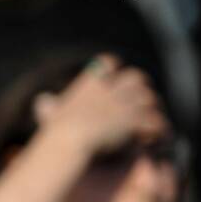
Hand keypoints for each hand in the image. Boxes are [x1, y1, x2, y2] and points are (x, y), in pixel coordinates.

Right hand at [35, 54, 167, 157]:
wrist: (70, 139)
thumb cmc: (56, 130)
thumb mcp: (49, 113)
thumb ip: (48, 105)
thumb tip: (43, 99)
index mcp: (91, 83)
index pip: (108, 62)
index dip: (113, 69)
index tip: (114, 79)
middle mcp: (111, 89)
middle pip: (136, 77)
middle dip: (140, 89)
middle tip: (140, 103)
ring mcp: (125, 104)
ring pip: (149, 98)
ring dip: (151, 109)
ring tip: (150, 122)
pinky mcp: (135, 120)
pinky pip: (155, 121)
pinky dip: (157, 129)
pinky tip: (152, 137)